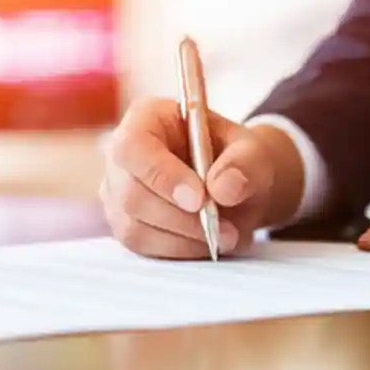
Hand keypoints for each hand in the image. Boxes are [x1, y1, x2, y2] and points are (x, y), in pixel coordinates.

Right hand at [101, 98, 304, 257]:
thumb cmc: (234, 158)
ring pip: (134, 227)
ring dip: (183, 239)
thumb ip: (245, 163)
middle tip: (223, 227)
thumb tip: (224, 188)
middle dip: (180, 218)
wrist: (231, 184)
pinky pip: (142, 247)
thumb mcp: (252, 151)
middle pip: (130, 194)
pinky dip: (179, 250)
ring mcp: (117, 192)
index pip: (133, 147)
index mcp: (147, 119)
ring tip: (224, 236)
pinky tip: (205, 242)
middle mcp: (122, 155)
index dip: (161, 175)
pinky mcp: (124, 224)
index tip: (198, 199)